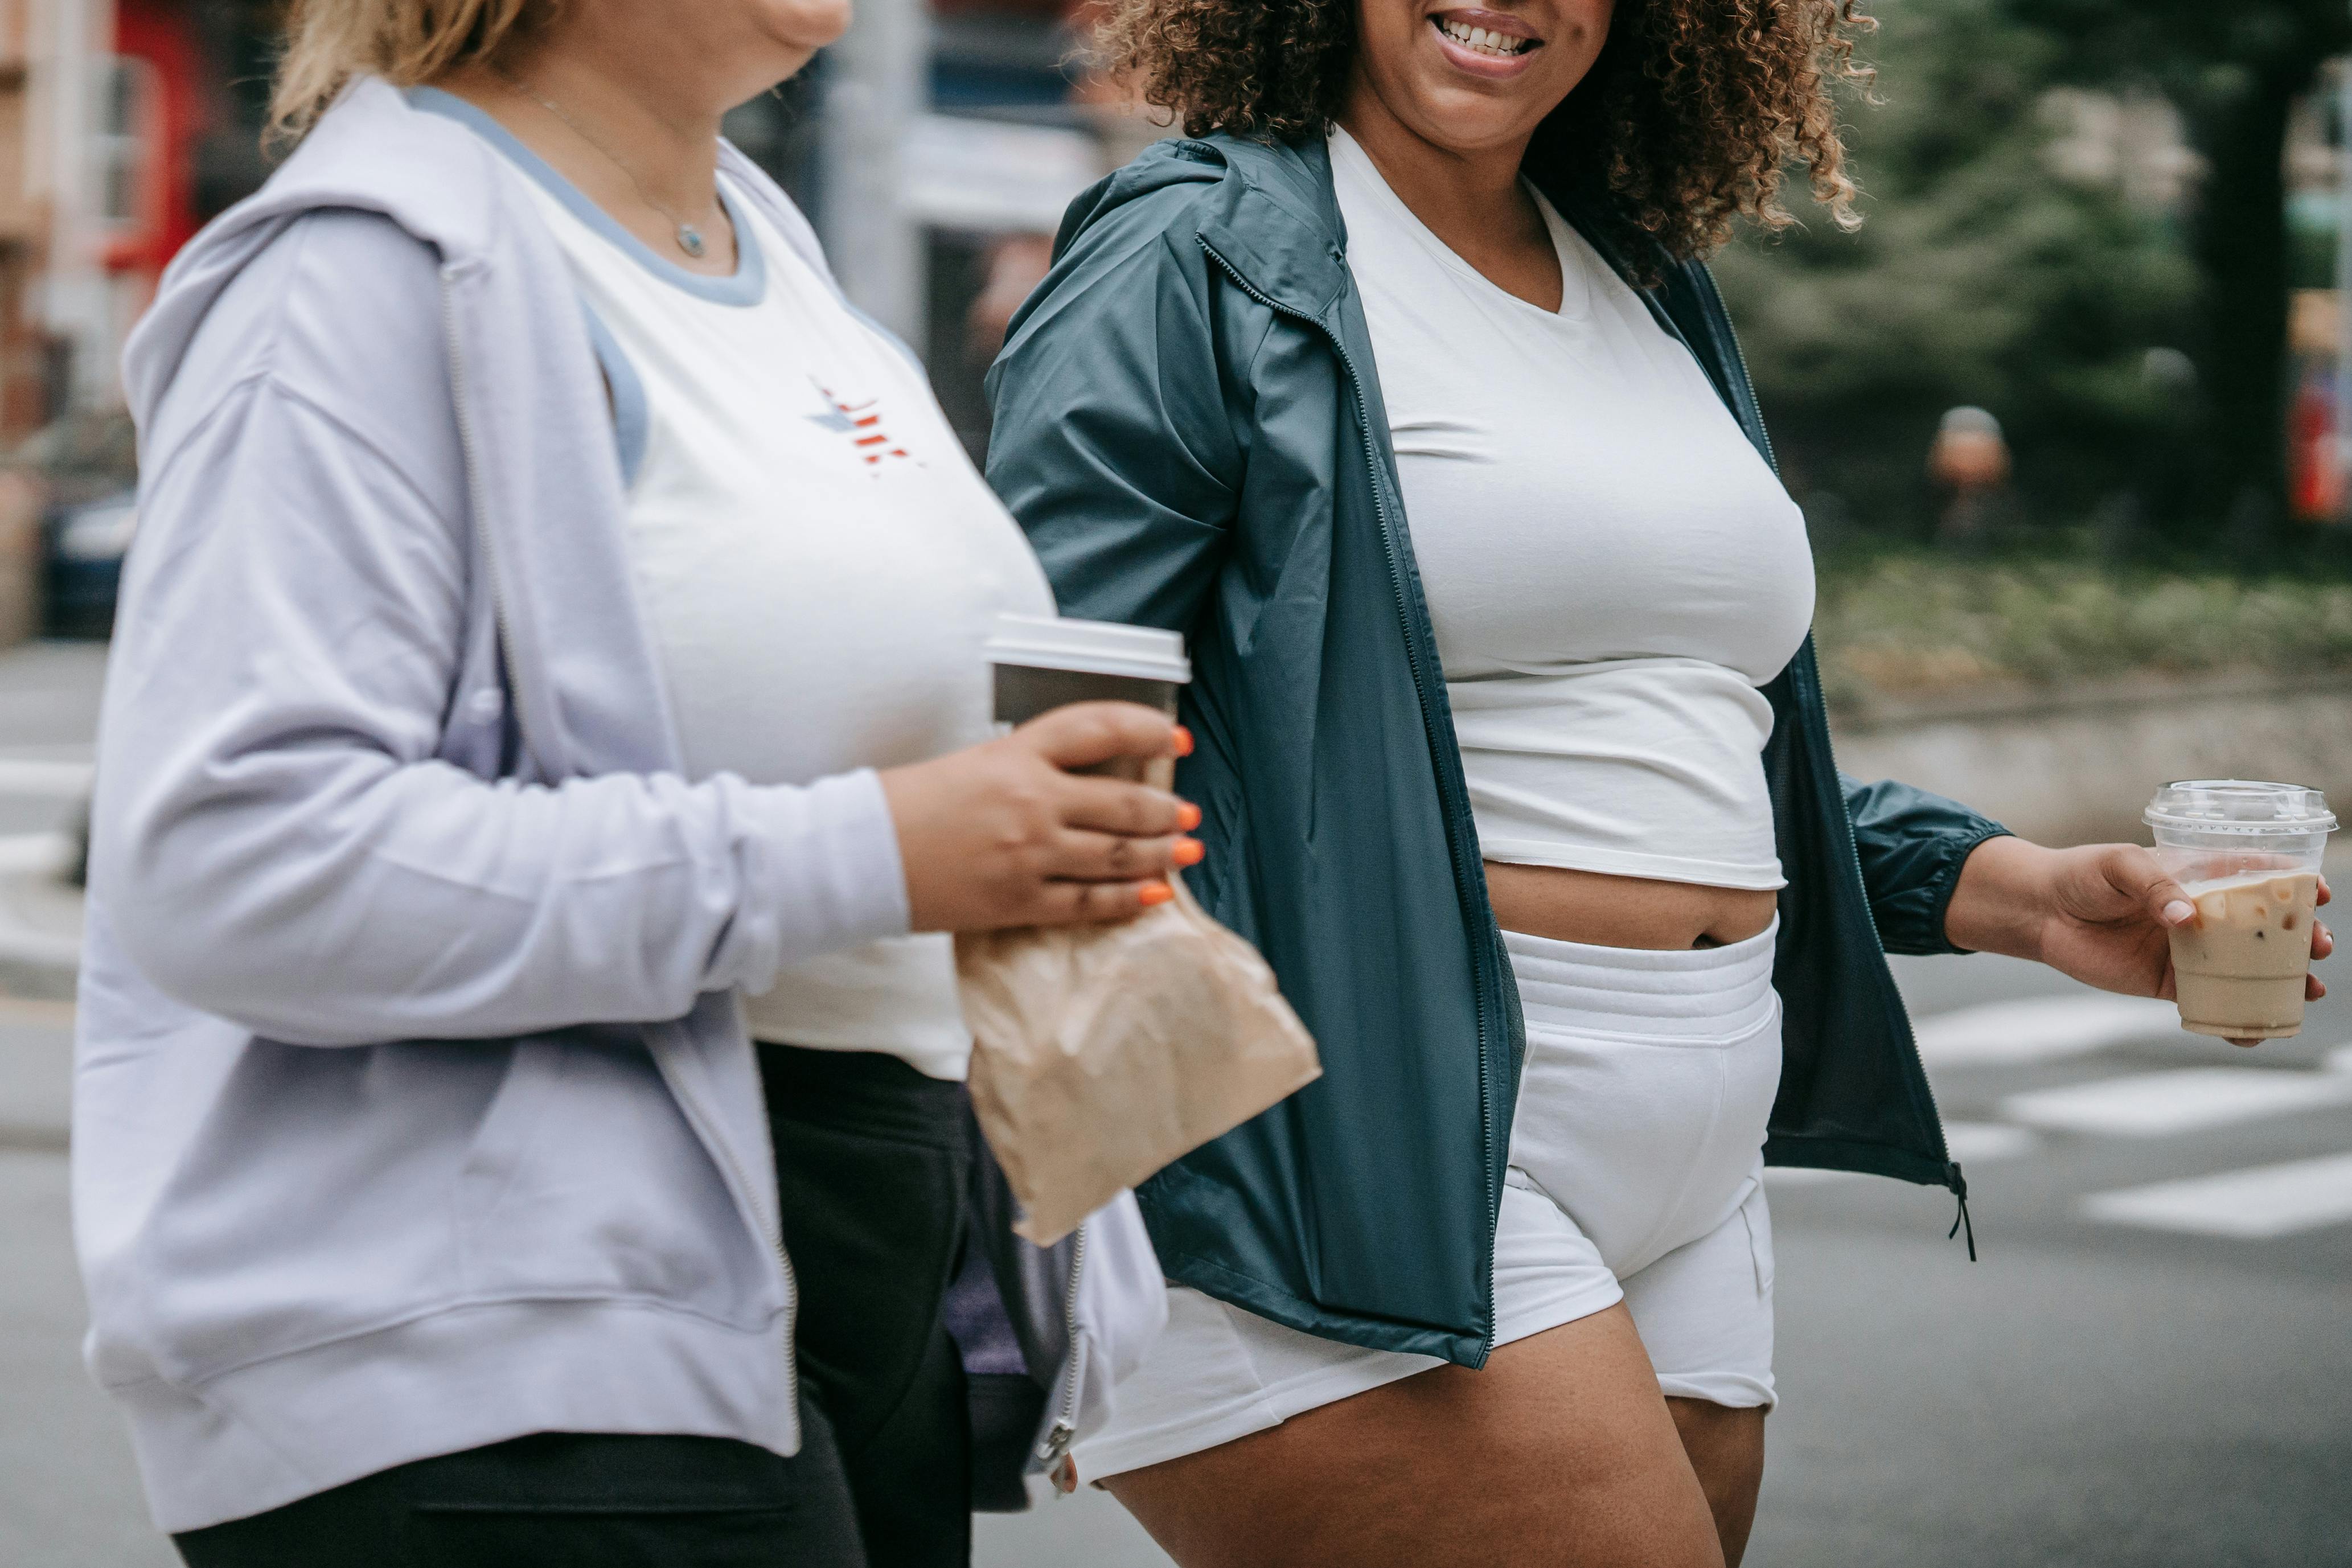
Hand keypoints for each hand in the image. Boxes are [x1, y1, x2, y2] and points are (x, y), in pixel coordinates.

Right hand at [880, 702, 1200, 932]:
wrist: (862, 854)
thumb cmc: (915, 804)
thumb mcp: (978, 762)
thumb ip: (1034, 765)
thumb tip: (1095, 777)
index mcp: (1018, 752)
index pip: (1101, 728)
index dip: (1149, 731)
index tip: (1177, 740)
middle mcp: (1032, 800)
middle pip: (1125, 802)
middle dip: (1166, 810)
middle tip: (1187, 814)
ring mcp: (1029, 853)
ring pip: (1118, 854)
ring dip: (1161, 853)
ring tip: (1185, 850)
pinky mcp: (1019, 901)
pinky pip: (1089, 902)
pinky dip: (1129, 899)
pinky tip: (1155, 894)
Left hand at [1945, 837, 2333, 1045]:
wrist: (2041, 911)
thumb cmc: (2082, 875)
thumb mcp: (2119, 866)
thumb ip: (2153, 886)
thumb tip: (2185, 917)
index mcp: (2199, 875)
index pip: (2258, 876)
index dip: (2294, 884)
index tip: (2318, 894)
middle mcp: (2203, 913)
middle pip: (2266, 927)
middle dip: (2301, 937)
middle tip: (2318, 947)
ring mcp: (2190, 950)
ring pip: (2248, 969)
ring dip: (2283, 981)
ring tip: (2309, 990)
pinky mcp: (2169, 982)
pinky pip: (2211, 1003)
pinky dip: (2235, 1019)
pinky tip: (2256, 1032)